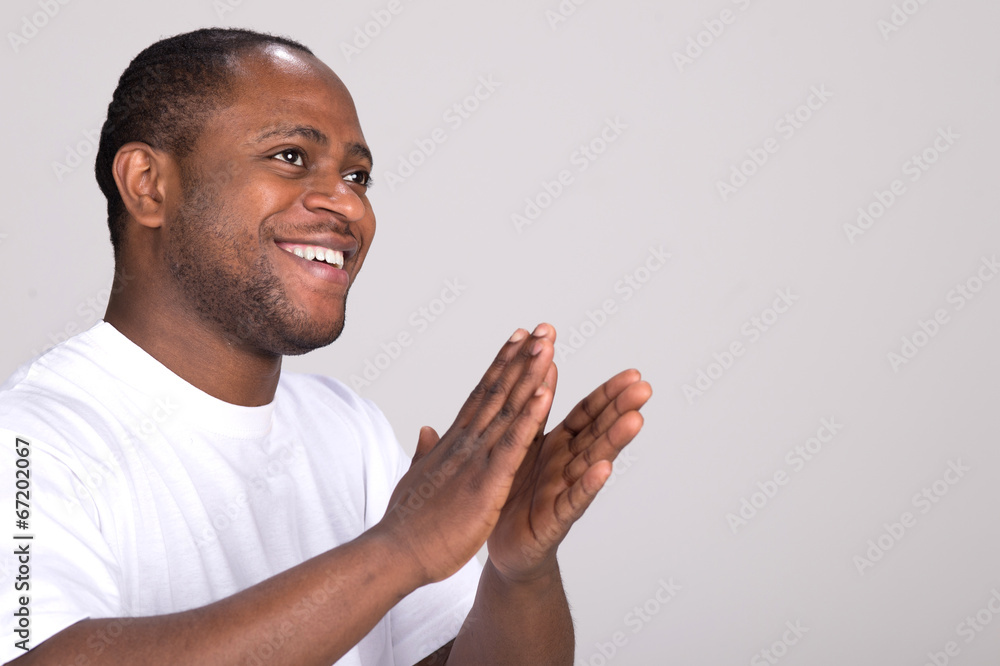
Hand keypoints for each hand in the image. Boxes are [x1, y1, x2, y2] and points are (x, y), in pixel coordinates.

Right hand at [377, 327, 554, 585]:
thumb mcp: (417, 478)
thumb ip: (425, 451)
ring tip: (548, 345)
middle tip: (544, 329)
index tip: (519, 340)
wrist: (395, 553)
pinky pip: (514, 445)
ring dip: (529, 375)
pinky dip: (529, 418)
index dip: (502, 365)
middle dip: (522, 358)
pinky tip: (545, 394)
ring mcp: (476, 459)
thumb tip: (426, 429)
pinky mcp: (488, 482)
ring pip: (508, 409)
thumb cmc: (407, 523)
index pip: (482, 395)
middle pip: (498, 391)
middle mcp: (466, 442)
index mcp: (454, 443)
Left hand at [487, 365, 652, 582]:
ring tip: (634, 420)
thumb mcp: (525, 445)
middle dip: (620, 410)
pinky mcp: (554, 521)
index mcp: (557, 446)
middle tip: (644, 389)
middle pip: (597, 434)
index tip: (634, 375)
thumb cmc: (514, 493)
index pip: (587, 414)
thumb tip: (549, 364)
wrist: (502, 547)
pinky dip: (588, 486)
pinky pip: (572, 501)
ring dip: (613, 442)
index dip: (609, 395)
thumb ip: (539, 409)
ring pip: (592, 462)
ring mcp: (564, 492)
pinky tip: (604, 470)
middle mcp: (567, 466)